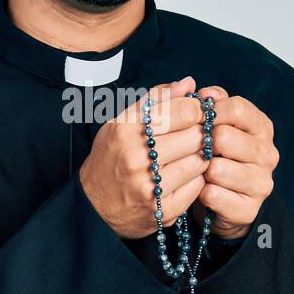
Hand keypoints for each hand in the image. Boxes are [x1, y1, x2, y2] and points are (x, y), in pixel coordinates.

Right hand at [79, 75, 212, 239]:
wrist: (92, 205)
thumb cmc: (111, 157)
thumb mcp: (123, 122)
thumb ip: (156, 99)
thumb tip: (189, 83)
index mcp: (125, 130)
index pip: (183, 111)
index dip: (198, 109)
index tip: (199, 112)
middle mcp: (136, 158)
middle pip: (196, 136)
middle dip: (201, 132)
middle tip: (197, 134)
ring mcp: (150, 186)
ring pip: (200, 161)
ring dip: (200, 156)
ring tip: (188, 155)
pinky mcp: (163, 210)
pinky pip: (198, 186)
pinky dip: (196, 178)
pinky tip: (184, 176)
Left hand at [187, 85, 278, 240]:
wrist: (223, 202)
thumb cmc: (216, 156)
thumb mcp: (216, 125)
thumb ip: (212, 104)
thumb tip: (205, 93)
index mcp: (261, 127)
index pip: (236, 108)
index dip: (209, 112)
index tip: (195, 120)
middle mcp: (268, 153)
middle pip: (224, 137)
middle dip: (202, 144)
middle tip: (196, 151)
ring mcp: (262, 182)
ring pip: (217, 169)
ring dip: (200, 171)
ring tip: (200, 173)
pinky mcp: (249, 209)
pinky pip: (213, 195)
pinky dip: (201, 194)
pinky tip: (203, 192)